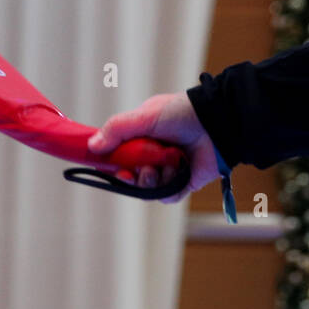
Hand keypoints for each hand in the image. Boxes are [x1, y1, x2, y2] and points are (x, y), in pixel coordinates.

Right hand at [87, 92, 218, 203]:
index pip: (117, 155)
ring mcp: (166, 169)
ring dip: (150, 178)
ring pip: (146, 187)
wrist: (216, 123)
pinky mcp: (182, 183)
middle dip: (130, 174)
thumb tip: (93, 146)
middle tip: (134, 169)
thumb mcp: (144, 116)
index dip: (110, 163)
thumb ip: (117, 129)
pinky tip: (176, 168)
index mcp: (140, 137)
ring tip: (160, 166)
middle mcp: (151, 154)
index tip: (108, 165)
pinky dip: (168, 185)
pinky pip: (166, 195)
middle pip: (129, 175)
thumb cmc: (181, 113)